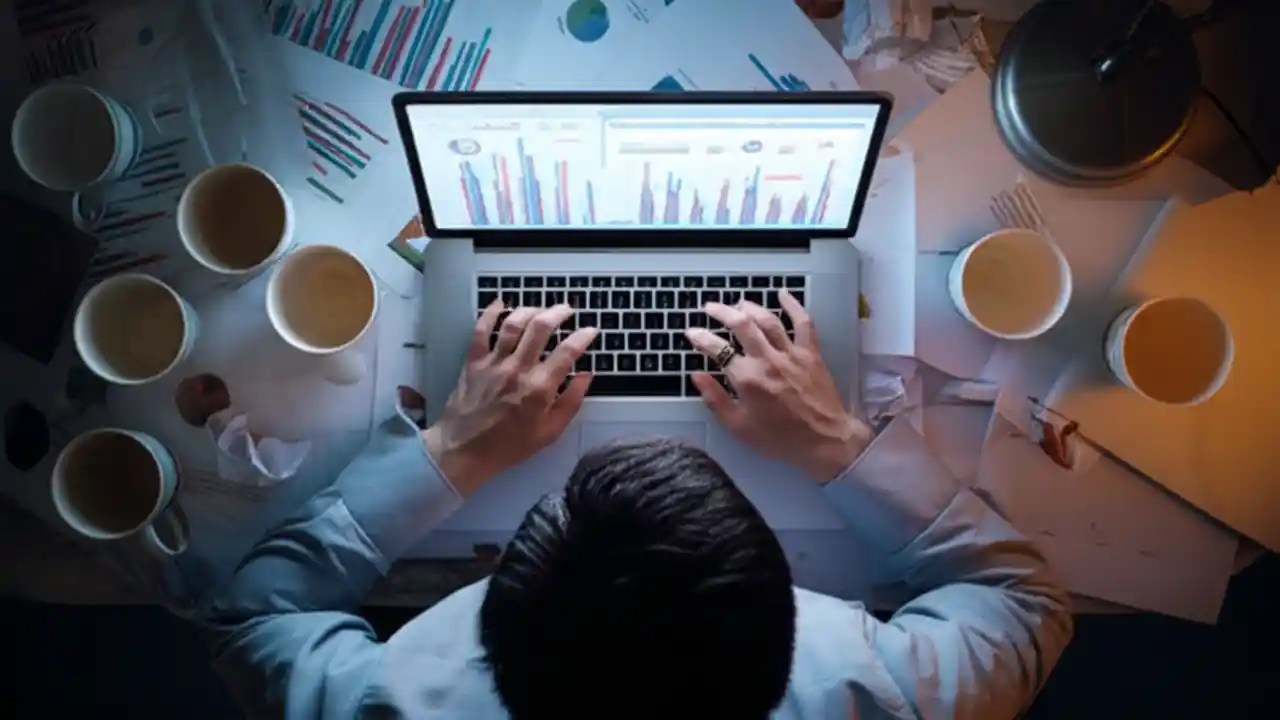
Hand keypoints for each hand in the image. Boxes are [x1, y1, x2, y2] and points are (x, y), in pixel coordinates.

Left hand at [424, 302, 596, 496]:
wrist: (463, 450)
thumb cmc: (510, 446)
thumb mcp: (549, 432)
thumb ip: (570, 402)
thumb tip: (586, 376)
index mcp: (539, 389)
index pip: (567, 352)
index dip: (582, 337)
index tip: (590, 330)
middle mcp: (517, 370)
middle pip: (540, 328)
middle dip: (558, 313)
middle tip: (567, 310)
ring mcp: (493, 363)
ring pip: (513, 324)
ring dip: (530, 310)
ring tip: (540, 309)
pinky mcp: (473, 362)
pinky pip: (481, 330)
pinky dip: (490, 313)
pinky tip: (501, 303)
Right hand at [685, 291, 872, 482]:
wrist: (824, 441)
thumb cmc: (779, 438)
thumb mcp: (739, 427)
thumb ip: (715, 399)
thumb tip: (696, 375)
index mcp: (747, 378)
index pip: (717, 349)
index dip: (700, 337)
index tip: (691, 332)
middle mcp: (767, 359)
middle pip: (741, 324)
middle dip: (721, 312)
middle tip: (709, 307)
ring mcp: (791, 353)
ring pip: (768, 320)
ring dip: (750, 307)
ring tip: (738, 303)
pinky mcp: (810, 353)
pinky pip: (803, 322)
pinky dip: (793, 305)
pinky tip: (783, 294)